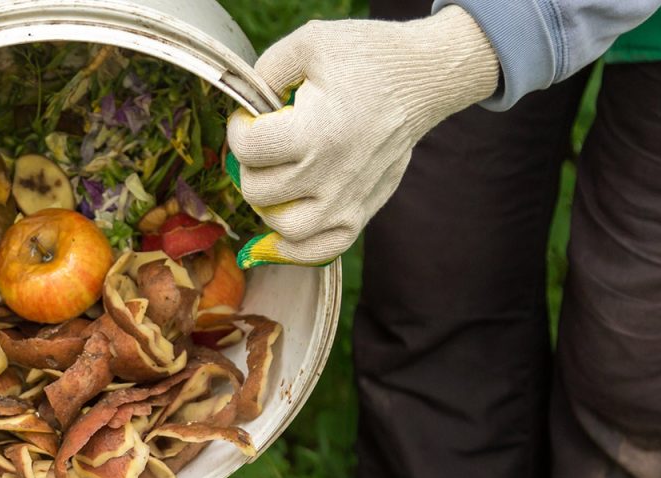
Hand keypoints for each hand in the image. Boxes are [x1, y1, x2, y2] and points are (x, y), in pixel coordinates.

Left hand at [226, 6, 499, 266]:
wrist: (421, 80)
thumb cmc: (367, 59)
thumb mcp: (309, 43)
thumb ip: (264, 71)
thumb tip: (244, 104)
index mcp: (313, 132)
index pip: (247, 148)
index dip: (239, 128)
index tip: (252, 116)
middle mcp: (329, 175)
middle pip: (257, 190)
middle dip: (251, 164)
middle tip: (266, 144)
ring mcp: (346, 201)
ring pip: (283, 228)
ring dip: (268, 204)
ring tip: (277, 177)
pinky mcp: (360, 213)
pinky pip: (318, 251)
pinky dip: (294, 247)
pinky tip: (283, 227)